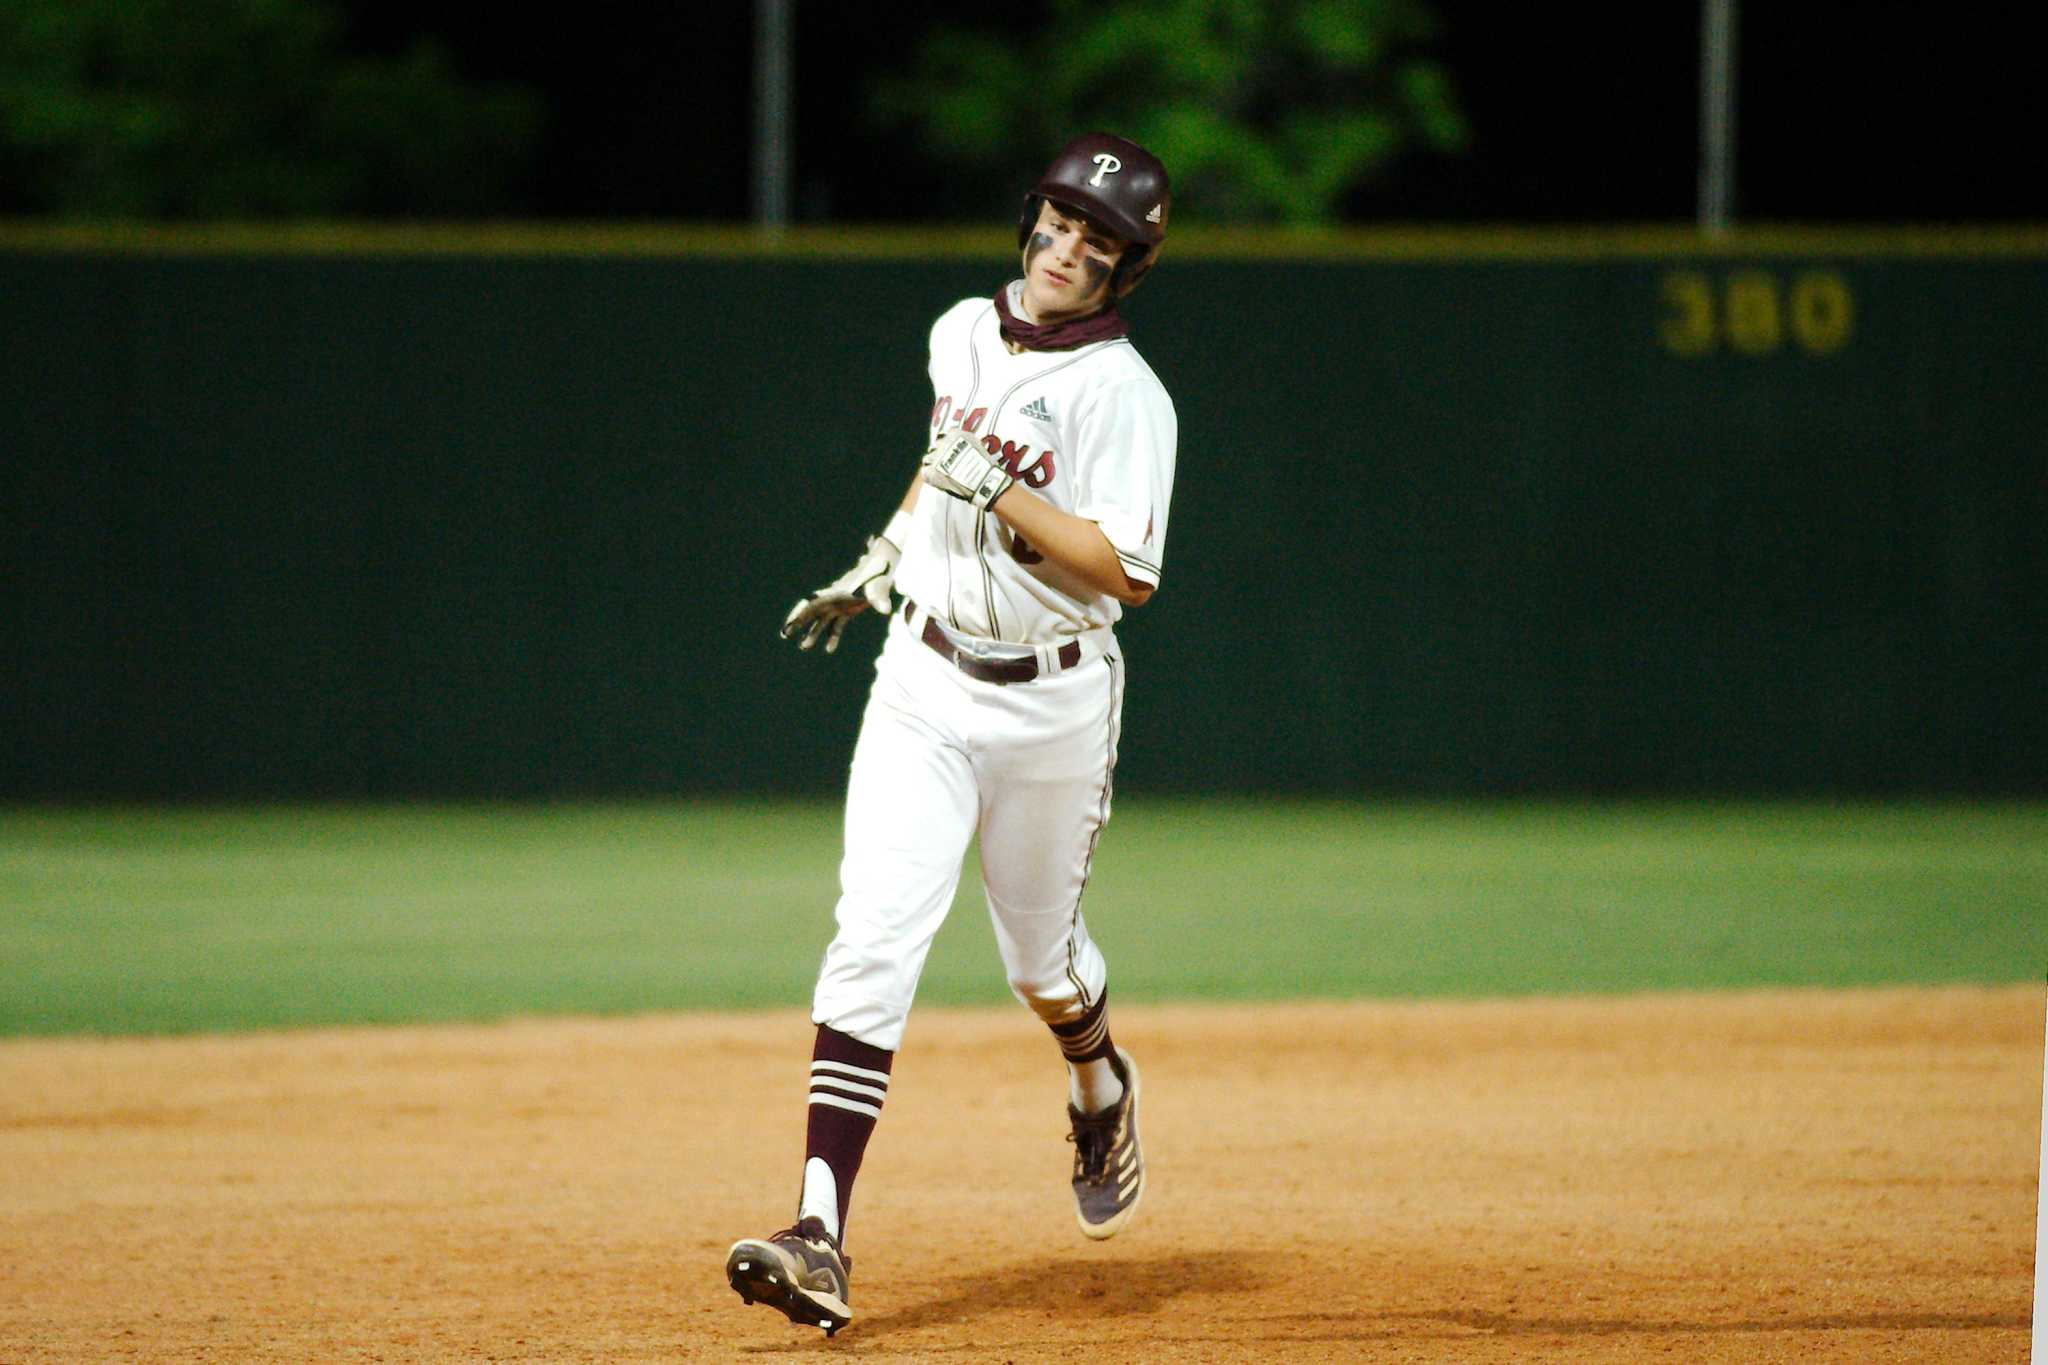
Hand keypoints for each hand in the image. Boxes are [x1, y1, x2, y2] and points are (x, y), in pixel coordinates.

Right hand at [779, 535, 899, 653]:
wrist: (882, 567)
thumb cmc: (878, 573)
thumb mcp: (877, 584)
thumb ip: (879, 597)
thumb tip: (885, 610)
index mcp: (836, 592)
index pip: (813, 602)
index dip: (800, 612)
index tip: (790, 623)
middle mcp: (833, 599)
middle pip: (811, 611)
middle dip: (798, 622)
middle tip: (784, 634)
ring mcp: (839, 606)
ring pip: (821, 621)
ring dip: (812, 633)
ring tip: (803, 647)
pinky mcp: (848, 612)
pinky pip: (837, 626)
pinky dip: (833, 637)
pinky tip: (829, 650)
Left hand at [921, 430, 1013, 510]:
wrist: (982, 480)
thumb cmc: (985, 466)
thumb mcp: (978, 446)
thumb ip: (967, 444)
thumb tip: (964, 448)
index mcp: (955, 434)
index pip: (945, 436)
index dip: (947, 446)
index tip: (951, 453)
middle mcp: (943, 443)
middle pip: (935, 447)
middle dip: (939, 455)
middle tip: (946, 465)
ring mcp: (935, 458)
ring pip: (928, 459)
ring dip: (933, 465)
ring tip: (942, 474)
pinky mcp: (931, 472)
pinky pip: (925, 472)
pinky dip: (930, 477)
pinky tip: (938, 481)